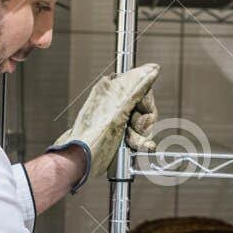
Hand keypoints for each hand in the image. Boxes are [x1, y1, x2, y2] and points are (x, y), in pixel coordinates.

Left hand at [47, 63, 160, 183]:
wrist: (80, 163)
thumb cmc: (92, 139)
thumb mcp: (118, 110)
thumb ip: (137, 88)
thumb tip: (152, 68)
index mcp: (111, 89)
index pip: (144, 86)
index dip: (146, 103)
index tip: (138, 113)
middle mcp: (114, 101)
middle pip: (146, 105)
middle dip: (143, 122)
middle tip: (131, 129)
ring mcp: (117, 118)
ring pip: (144, 122)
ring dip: (140, 135)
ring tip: (127, 141)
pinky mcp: (119, 133)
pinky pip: (139, 135)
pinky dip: (139, 143)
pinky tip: (132, 147)